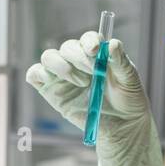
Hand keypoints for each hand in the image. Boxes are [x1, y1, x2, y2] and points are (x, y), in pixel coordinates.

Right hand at [26, 31, 164, 165]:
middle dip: (78, 57)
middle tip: (92, 73)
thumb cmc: (127, 99)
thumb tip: (112, 44)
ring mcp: (62, 76)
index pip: (87, 40)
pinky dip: (38, 73)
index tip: (95, 50)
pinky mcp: (50, 90)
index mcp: (96, 54)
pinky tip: (52, 81)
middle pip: (67, 47)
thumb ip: (121, 61)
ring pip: (49, 57)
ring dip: (60, 65)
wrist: (121, 126)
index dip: (89, 41)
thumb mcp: (130, 79)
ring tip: (81, 83)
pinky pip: (34, 74)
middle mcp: (77, 62)